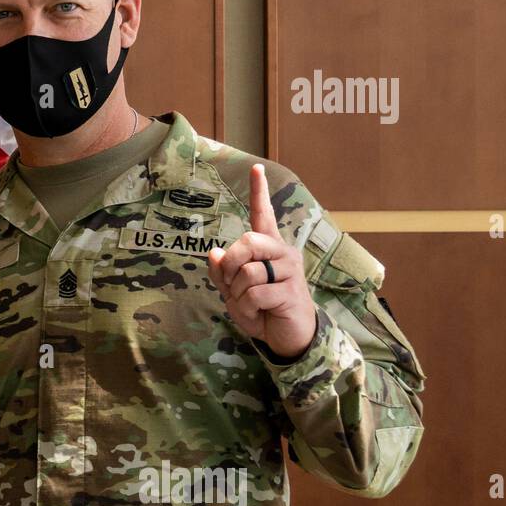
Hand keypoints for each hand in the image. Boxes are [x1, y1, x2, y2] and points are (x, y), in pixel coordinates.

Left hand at [207, 164, 316, 359]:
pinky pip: (253, 294)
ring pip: (247, 271)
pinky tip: (257, 314)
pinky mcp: (290, 291)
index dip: (259, 192)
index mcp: (269, 249)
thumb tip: (214, 252)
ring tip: (248, 304)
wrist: (288, 337)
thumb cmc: (262, 309)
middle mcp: (283, 254)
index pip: (263, 215)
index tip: (256, 168)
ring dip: (237, 293)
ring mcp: (289, 271)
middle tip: (232, 286)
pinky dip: (245, 308)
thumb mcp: (235, 291)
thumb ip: (223, 272)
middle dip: (230, 266)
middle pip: (247, 241)